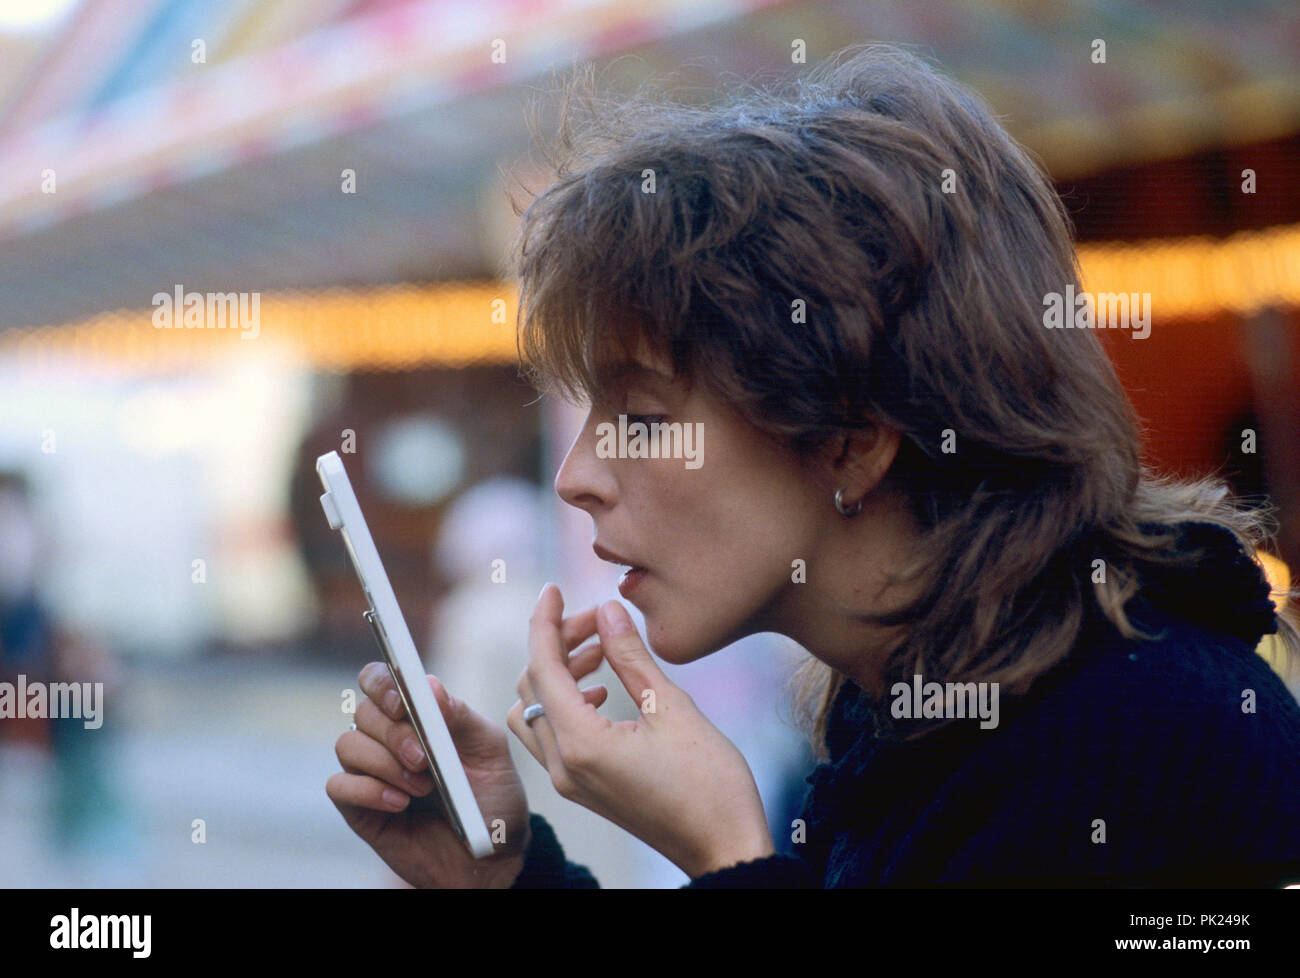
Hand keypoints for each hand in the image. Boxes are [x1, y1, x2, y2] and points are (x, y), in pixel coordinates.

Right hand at [327, 664, 527, 887]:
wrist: (491, 856)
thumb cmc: (492, 797)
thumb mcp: (489, 751)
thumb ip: (459, 716)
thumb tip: (429, 685)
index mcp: (417, 714)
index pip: (379, 680)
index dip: (382, 683)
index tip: (402, 702)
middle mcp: (387, 737)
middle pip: (363, 711)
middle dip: (393, 733)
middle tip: (424, 759)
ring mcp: (370, 772)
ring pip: (347, 745)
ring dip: (385, 764)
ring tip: (423, 788)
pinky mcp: (358, 808)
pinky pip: (338, 786)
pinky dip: (368, 791)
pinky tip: (400, 804)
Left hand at [507, 585, 775, 878]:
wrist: (723, 850)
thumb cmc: (710, 784)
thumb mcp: (673, 710)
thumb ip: (632, 657)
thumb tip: (607, 609)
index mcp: (581, 743)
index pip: (543, 666)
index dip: (544, 621)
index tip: (553, 588)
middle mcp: (563, 765)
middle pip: (533, 685)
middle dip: (557, 643)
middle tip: (597, 620)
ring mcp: (569, 781)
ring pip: (535, 711)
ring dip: (557, 673)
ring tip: (601, 651)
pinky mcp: (583, 788)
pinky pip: (551, 735)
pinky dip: (564, 702)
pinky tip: (603, 689)